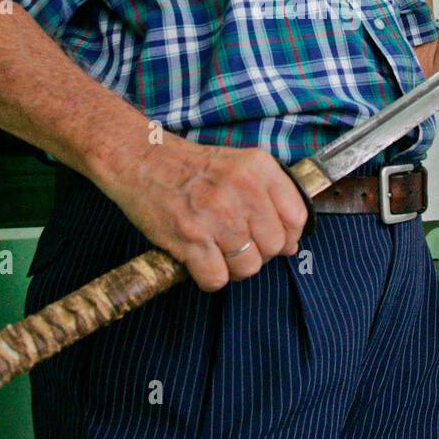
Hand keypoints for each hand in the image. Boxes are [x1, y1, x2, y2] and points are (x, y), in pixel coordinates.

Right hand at [109, 137, 308, 291]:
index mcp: (259, 168)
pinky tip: (199, 260)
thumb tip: (291, 245)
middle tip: (236, 244)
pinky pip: (216, 278)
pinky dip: (209, 277)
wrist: (141, 160)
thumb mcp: (239, 165)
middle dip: (258, 253)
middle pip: (274, 247)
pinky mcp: (189, 237)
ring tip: (216, 251)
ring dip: (233, 268)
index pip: (297, 217)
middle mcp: (242, 189)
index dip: (287, 236)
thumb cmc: (191, 167)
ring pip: (248, 267)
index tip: (271, 239)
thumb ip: (270, 197)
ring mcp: (216, 214)